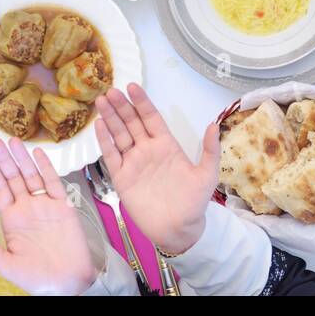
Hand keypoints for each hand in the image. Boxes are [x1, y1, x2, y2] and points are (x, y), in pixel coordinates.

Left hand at [0, 137, 95, 296]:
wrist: (68, 282)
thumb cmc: (38, 278)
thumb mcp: (6, 265)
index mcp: (12, 220)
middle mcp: (27, 208)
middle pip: (13, 178)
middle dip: (4, 159)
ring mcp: (45, 205)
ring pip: (31, 175)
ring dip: (21, 158)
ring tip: (13, 141)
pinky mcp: (63, 205)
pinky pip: (53, 182)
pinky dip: (45, 167)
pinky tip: (37, 154)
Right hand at [94, 83, 220, 254]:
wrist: (178, 229)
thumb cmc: (194, 202)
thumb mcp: (207, 174)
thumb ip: (210, 150)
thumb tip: (214, 125)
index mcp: (166, 145)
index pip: (151, 118)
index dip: (142, 102)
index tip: (132, 86)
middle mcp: (147, 150)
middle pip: (131, 122)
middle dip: (121, 106)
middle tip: (110, 90)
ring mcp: (133, 162)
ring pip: (119, 135)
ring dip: (110, 118)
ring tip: (101, 101)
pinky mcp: (122, 178)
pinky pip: (111, 156)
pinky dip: (105, 141)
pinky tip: (99, 125)